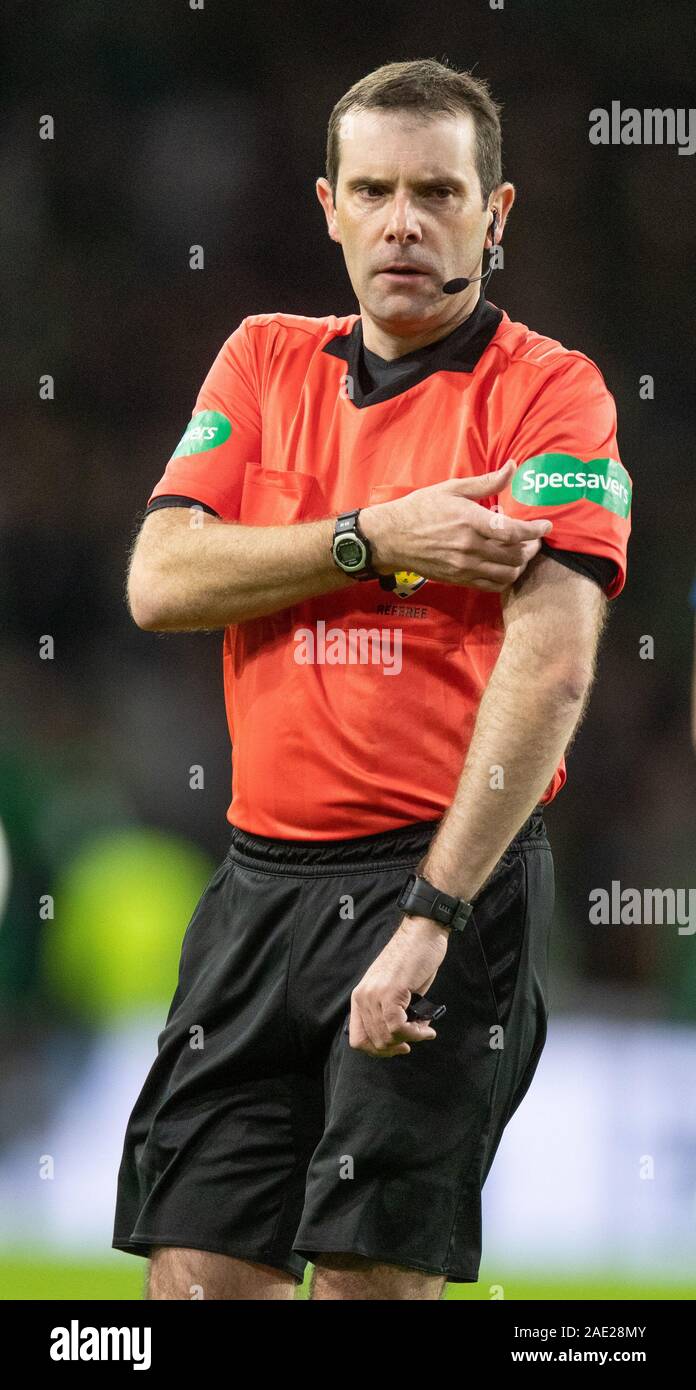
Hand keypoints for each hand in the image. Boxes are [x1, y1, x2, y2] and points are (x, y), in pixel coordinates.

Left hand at [347, 916, 449, 1057]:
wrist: (423, 933)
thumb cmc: (413, 960)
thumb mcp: (393, 989)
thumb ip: (389, 1011)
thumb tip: (398, 1039)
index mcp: (360, 996)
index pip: (358, 1039)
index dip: (378, 1050)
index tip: (399, 1047)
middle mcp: (363, 996)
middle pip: (374, 1042)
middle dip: (398, 1046)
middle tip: (418, 1036)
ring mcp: (375, 994)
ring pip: (387, 1038)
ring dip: (411, 1039)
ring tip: (425, 1030)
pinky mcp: (391, 992)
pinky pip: (398, 1027)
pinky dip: (415, 1033)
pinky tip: (427, 1028)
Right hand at [360, 460, 551, 591]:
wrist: (391, 537)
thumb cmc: (420, 508)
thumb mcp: (452, 488)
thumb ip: (487, 482)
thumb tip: (513, 467)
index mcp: (470, 521)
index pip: (513, 532)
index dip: (535, 530)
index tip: (546, 526)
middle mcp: (469, 547)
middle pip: (515, 555)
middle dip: (531, 547)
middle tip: (534, 538)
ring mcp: (464, 567)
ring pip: (507, 573)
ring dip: (521, 564)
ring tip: (522, 553)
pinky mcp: (459, 579)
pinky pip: (492, 586)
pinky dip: (505, 578)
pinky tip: (506, 566)